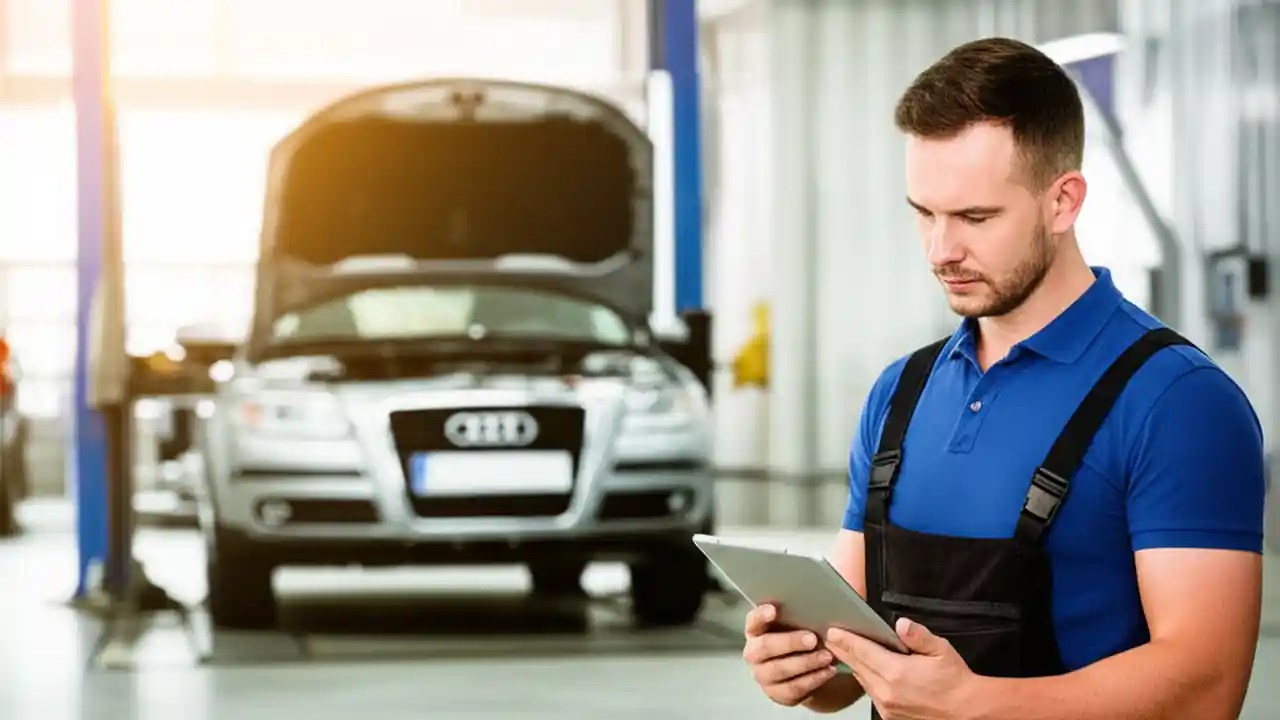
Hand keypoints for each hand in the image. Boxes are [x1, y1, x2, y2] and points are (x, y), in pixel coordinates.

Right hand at [741, 603, 839, 706]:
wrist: (808, 666)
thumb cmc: (805, 633)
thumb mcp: (803, 617)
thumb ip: (804, 604)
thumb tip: (823, 584)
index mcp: (757, 629)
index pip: (752, 620)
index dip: (761, 615)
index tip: (774, 609)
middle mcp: (754, 652)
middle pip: (765, 647)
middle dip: (789, 642)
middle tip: (812, 637)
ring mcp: (764, 675)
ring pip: (780, 670)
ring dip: (805, 662)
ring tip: (827, 655)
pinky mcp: (777, 694)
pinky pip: (794, 689)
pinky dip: (813, 679)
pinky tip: (828, 670)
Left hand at [825, 617, 976, 719]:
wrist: (966, 712)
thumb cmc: (955, 681)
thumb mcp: (940, 650)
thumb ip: (918, 635)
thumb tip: (901, 624)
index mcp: (896, 672)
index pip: (862, 651)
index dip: (845, 640)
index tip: (833, 631)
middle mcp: (887, 691)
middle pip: (857, 665)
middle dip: (843, 650)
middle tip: (830, 638)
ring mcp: (887, 706)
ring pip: (862, 680)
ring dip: (854, 665)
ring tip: (845, 651)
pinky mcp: (889, 716)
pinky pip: (871, 693)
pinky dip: (867, 681)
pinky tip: (867, 671)